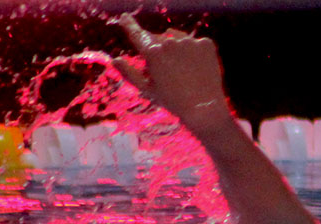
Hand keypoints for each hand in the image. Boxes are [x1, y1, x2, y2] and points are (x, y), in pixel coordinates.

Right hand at [114, 14, 232, 134]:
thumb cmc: (173, 102)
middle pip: (158, 39)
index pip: (137, 33)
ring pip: (176, 39)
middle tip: (166, 71)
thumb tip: (115, 60)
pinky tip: (195, 68)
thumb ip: (129, 73)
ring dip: (175, 49)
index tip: (124, 17)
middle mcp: (170, 42)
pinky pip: (194, 43)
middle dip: (157, 50)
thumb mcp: (147, 89)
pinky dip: (193, 52)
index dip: (129, 24)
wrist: (205, 109)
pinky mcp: (206, 44)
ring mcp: (190, 42)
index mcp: (153, 52)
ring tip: (181, 71)